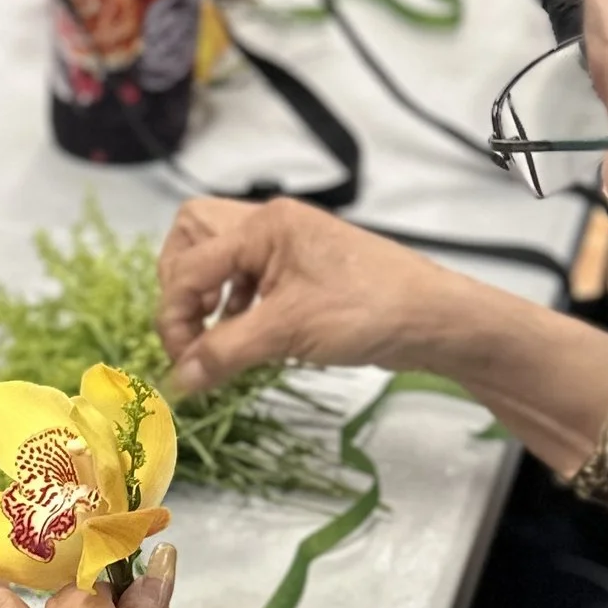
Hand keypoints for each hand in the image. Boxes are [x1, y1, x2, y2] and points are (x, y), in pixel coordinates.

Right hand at [158, 195, 456, 394]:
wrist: (433, 319)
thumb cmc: (368, 311)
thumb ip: (224, 352)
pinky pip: (247, 281)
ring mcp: (286, 248)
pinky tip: (243, 340)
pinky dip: (234, 309)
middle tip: (190, 330)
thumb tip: (177, 381)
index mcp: (264, 226)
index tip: (181, 362)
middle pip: (194, 238)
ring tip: (214, 341)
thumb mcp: (288, 331)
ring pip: (219, 259)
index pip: (188, 265)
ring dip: (206, 298)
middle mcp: (270, 227)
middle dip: (180, 285)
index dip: (174, 316)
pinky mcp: (300, 274)